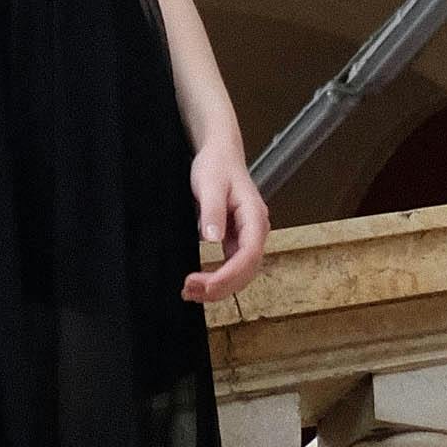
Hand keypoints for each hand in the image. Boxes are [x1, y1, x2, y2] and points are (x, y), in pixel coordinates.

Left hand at [185, 138, 267, 303]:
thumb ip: (212, 210)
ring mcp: (247, 237)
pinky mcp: (236, 240)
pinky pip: (232, 266)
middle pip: (247, 270)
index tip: (205, 285)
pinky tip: (199, 283)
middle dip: (221, 286)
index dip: (228, 275)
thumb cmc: (217, 165)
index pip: (249, 255)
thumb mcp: (210, 184)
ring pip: (241, 272)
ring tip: (190, 292)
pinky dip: (217, 278)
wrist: (219, 154)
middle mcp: (256, 230)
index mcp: (255, 217)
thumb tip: (213, 238)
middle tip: (190, 292)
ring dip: (219, 287)